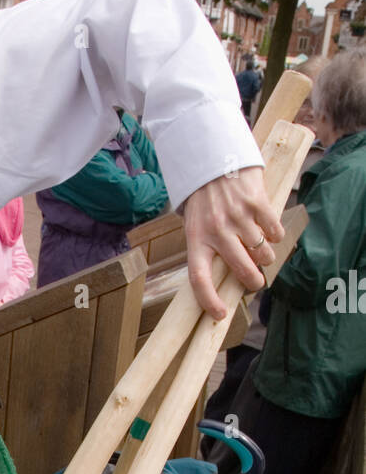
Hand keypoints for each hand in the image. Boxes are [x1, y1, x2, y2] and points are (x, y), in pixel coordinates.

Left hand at [182, 166, 284, 319]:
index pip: (198, 278)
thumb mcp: (195, 225)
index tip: (220, 315)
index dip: (209, 300)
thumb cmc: (204, 199)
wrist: (213, 158)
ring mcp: (237, 217)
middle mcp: (216, 231)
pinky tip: (271, 231)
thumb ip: (208, 249)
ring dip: (266, 256)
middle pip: (241, 270)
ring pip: (262, 252)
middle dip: (254, 281)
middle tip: (257, 281)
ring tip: (262, 250)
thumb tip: (224, 279)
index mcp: (196, 239)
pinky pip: (275, 231)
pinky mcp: (257, 203)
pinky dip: (277, 236)